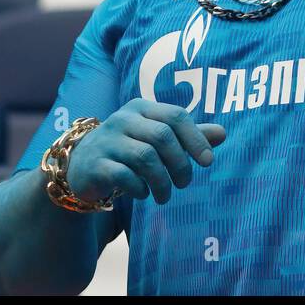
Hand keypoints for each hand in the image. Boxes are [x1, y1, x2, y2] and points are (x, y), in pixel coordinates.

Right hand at [65, 100, 225, 205]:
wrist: (81, 165)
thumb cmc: (128, 149)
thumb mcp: (157, 138)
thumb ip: (188, 135)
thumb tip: (222, 134)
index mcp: (142, 108)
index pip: (176, 116)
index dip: (195, 138)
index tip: (208, 162)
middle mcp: (123, 119)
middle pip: (162, 136)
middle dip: (180, 163)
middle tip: (184, 183)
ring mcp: (107, 140)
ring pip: (145, 157)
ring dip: (162, 181)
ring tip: (165, 196)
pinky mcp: (96, 164)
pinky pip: (124, 176)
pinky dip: (140, 188)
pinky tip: (143, 194)